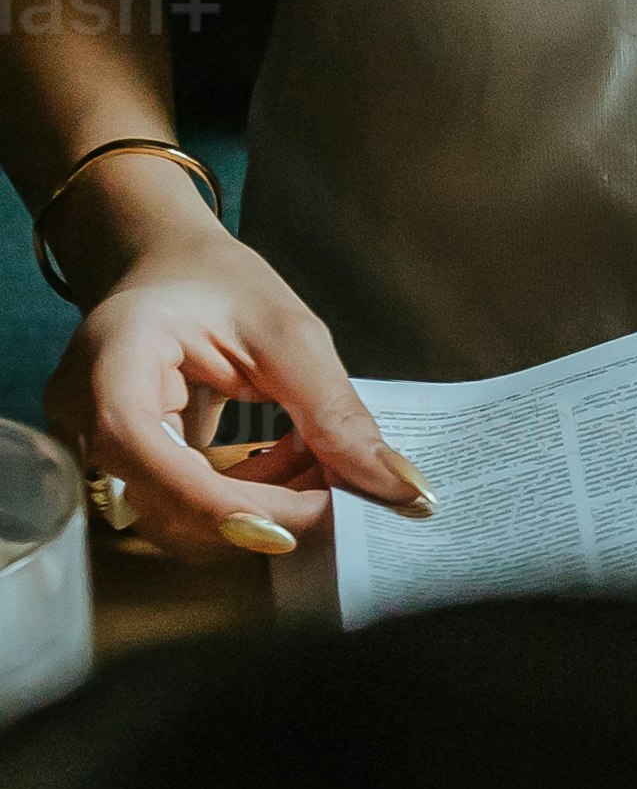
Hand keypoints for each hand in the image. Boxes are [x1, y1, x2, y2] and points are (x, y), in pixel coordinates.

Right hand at [50, 167, 430, 559]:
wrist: (165, 268)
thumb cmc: (215, 282)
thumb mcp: (287, 329)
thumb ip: (336, 411)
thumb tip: (401, 488)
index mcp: (110, 364)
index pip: (150, 455)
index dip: (227, 502)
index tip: (313, 511)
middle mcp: (84, 418)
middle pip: (168, 507)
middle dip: (266, 511)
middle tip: (343, 487)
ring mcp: (98, 449)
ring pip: (182, 520)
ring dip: (264, 509)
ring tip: (321, 464)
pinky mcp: (127, 469)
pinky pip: (189, 509)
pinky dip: (249, 499)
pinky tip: (291, 464)